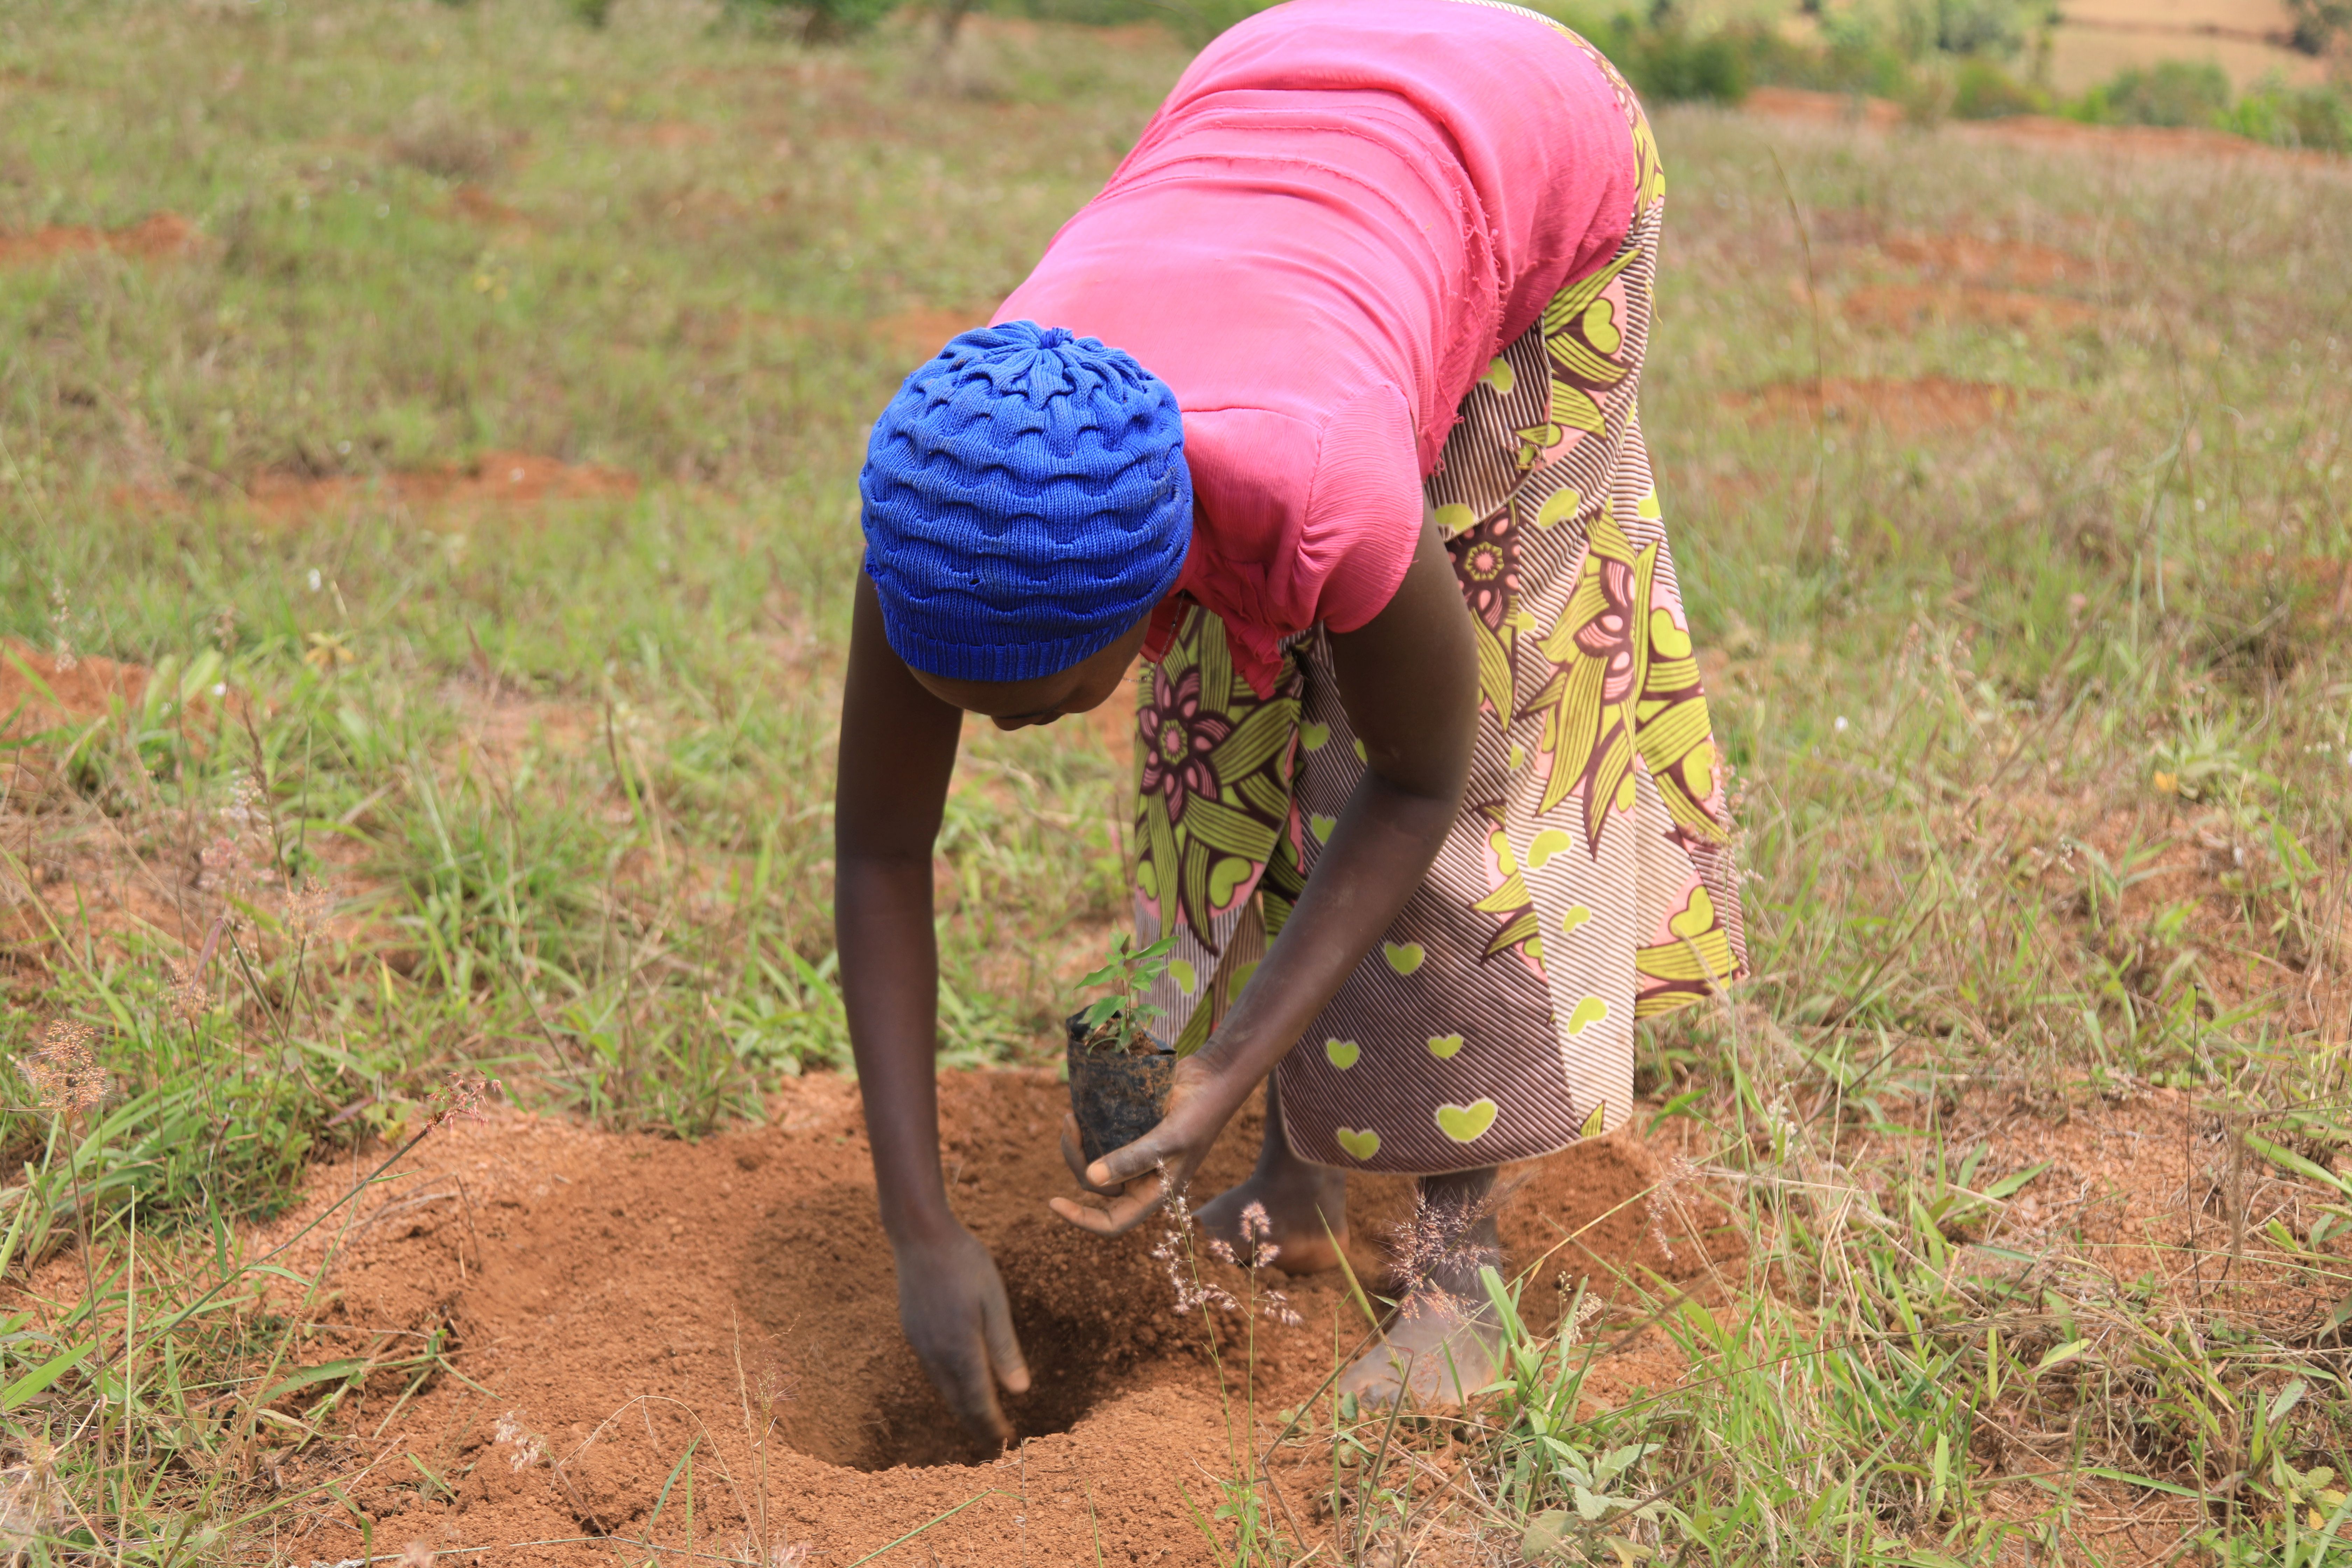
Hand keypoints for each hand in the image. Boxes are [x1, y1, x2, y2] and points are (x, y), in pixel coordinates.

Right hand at [890, 1221, 1029, 1445]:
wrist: (919, 1234)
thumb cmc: (965, 1262)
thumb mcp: (994, 1301)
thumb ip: (1005, 1348)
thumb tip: (1021, 1391)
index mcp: (960, 1348)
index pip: (978, 1402)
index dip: (993, 1426)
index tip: (1007, 1445)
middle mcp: (936, 1353)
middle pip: (958, 1403)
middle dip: (978, 1427)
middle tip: (994, 1446)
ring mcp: (920, 1343)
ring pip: (943, 1389)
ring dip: (962, 1408)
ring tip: (980, 1422)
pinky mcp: (913, 1331)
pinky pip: (933, 1371)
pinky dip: (949, 1387)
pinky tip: (959, 1385)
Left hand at [1048, 1053, 1246, 1236]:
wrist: (1211, 1080)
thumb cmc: (1198, 1115)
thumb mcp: (1167, 1141)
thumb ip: (1131, 1160)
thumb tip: (1091, 1179)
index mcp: (1152, 1193)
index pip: (1112, 1222)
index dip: (1081, 1219)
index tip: (1053, 1202)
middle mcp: (1139, 1179)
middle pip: (1094, 1185)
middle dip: (1076, 1159)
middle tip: (1070, 1124)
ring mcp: (1132, 1155)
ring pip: (1091, 1162)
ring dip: (1076, 1144)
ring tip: (1070, 1117)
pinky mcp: (1128, 1132)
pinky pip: (1098, 1139)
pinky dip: (1085, 1129)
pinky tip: (1078, 1110)